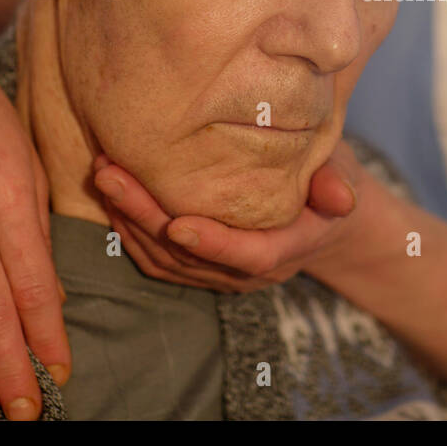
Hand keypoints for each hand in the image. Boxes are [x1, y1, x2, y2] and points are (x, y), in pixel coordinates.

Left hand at [93, 139, 367, 291]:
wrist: (317, 205)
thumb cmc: (325, 176)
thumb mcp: (338, 171)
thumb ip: (334, 183)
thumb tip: (343, 200)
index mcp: (287, 249)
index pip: (249, 255)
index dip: (213, 244)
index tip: (177, 223)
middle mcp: (249, 272)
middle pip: (191, 258)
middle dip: (147, 217)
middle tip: (112, 174)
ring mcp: (221, 275)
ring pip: (166, 262)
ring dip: (129, 221)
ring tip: (104, 175)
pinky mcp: (198, 268)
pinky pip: (157, 262)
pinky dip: (130, 232)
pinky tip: (111, 197)